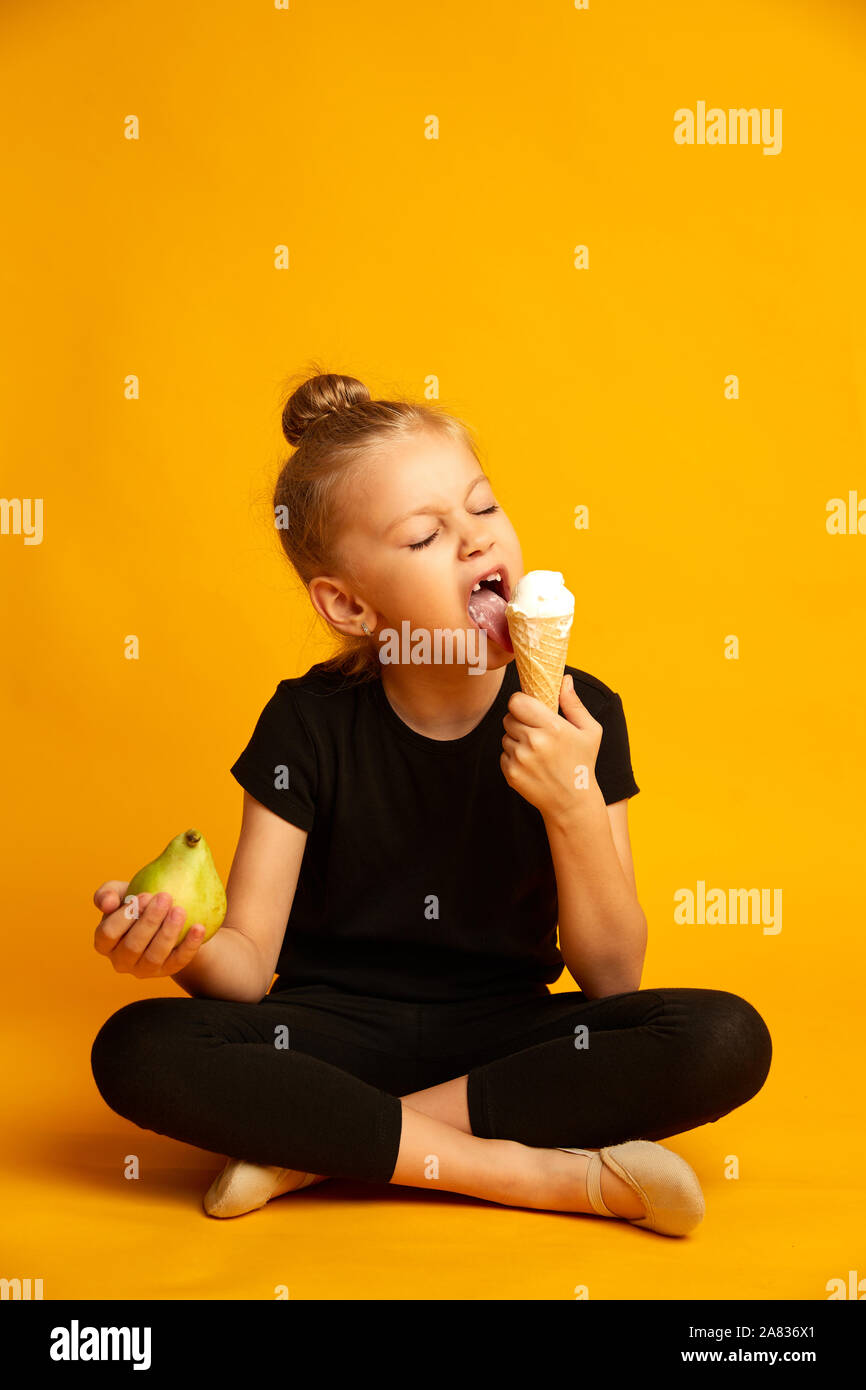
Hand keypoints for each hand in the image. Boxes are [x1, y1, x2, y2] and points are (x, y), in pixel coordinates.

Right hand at [93, 879, 207, 979]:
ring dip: (168, 933)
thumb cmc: (137, 903)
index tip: (145, 895)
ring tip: (180, 910)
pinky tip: (198, 927)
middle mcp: (120, 961)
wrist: (163, 917)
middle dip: (149, 921)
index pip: (109, 933)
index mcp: (104, 943)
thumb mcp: (121, 893)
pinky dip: (190, 945)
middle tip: (165, 897)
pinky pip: (178, 961)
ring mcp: (143, 970)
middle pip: (132, 946)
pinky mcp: (166, 971)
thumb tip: (108, 903)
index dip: (125, 916)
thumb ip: (107, 893)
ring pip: (154, 957)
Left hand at [500, 674, 602, 820]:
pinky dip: (513, 757)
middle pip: (508, 717)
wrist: (572, 802)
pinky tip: (531, 765)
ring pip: (505, 736)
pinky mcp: (511, 773)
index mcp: (553, 728)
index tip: (530, 709)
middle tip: (536, 732)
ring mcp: (521, 759)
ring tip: (537, 751)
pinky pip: (503, 754)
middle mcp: (534, 742)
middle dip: (519, 721)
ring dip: (516, 740)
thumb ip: (574, 704)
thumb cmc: (582, 762)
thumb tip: (565, 679)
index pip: (517, 701)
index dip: (521, 703)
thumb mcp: (589, 731)